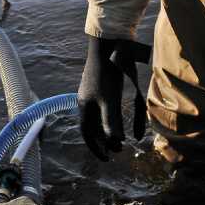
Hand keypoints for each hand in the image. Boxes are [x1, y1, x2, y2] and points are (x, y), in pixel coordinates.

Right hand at [77, 35, 126, 160]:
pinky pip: (104, 105)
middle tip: (118, 150)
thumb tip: (117, 141)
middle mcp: (86, 100)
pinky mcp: (102, 83)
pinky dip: (111, 115)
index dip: (96, 148)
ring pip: (99, 116)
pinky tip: (120, 114)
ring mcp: (93, 91)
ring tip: (120, 136)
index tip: (108, 159)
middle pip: (93, 126)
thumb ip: (112, 121)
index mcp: (84, 106)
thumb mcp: (109, 100)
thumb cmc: (106, 73)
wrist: (107, 45)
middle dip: (104, 140)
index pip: (87, 133)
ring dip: (109, 128)